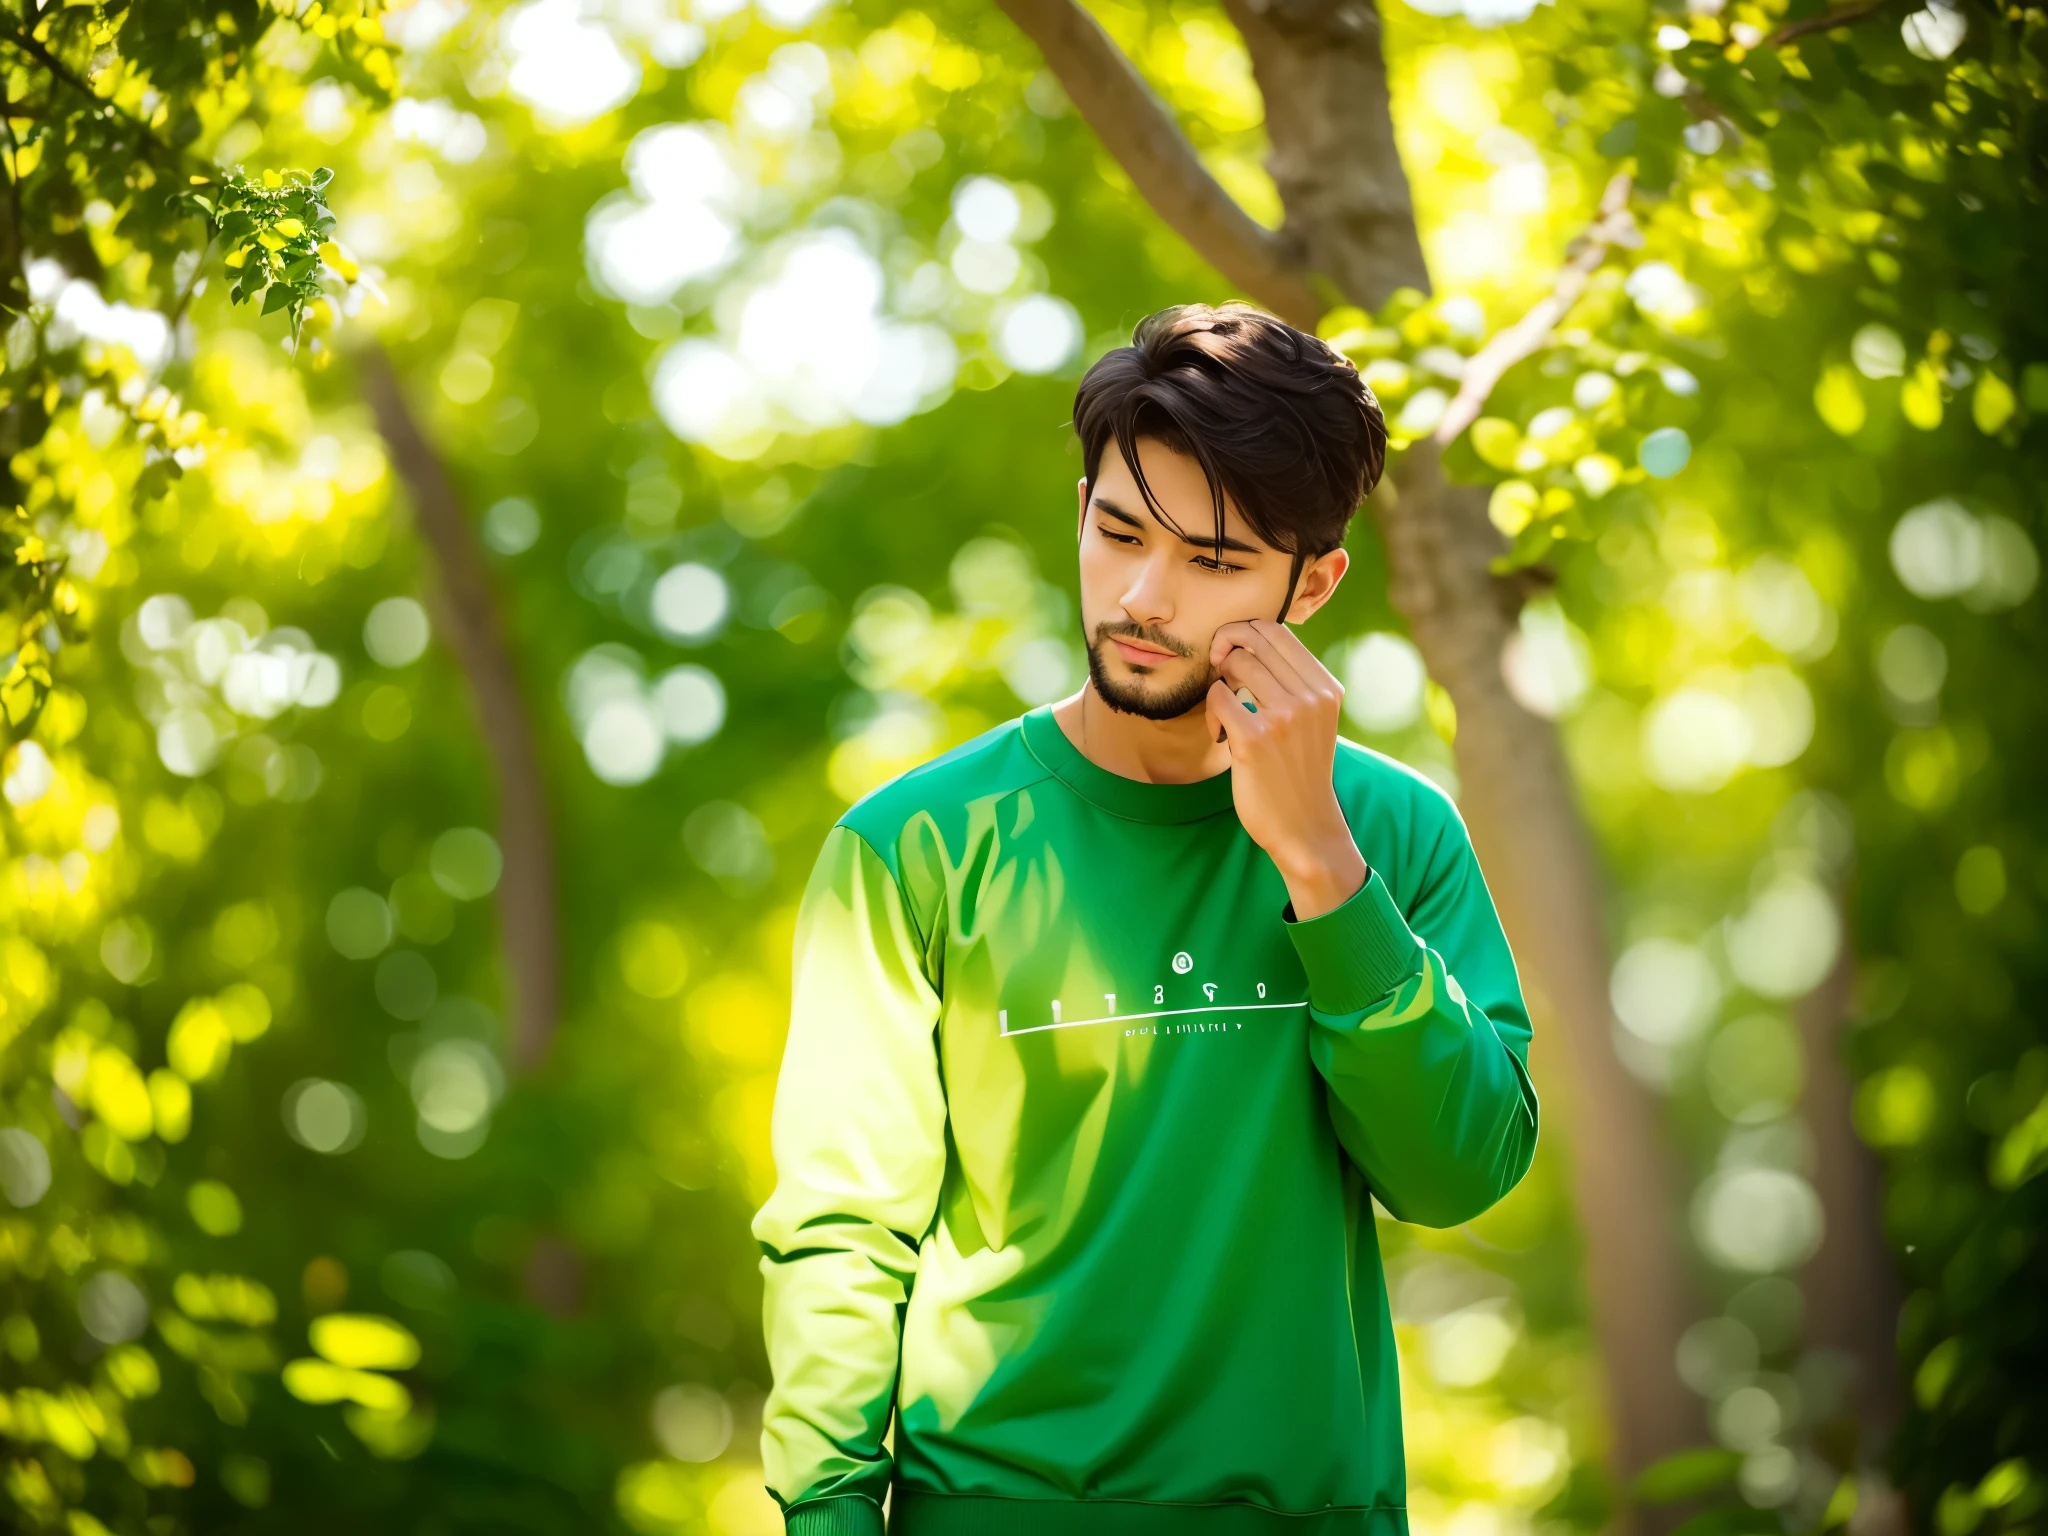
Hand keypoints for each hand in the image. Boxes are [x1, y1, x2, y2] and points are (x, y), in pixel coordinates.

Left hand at [1206, 619, 1366, 920]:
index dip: (1244, 632)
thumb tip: (1249, 641)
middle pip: (1254, 639)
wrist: (1305, 828)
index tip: (1231, 655)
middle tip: (1219, 673)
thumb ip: (1294, 684)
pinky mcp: (1255, 738)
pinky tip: (1221, 735)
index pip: (1278, 631)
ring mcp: (1284, 716)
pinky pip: (1218, 697)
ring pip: (1235, 663)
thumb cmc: (1301, 772)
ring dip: (1219, 682)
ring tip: (1224, 713)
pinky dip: (1212, 712)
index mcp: (1326, 689)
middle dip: (1226, 647)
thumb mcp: (1315, 721)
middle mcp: (1310, 697)